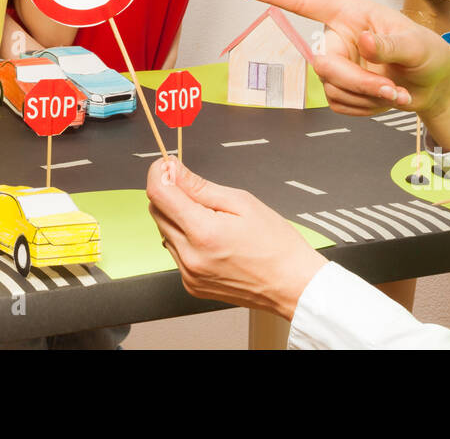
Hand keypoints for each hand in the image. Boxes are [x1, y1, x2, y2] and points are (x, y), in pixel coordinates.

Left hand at [146, 158, 326, 320]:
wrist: (292, 285)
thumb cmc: (276, 245)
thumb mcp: (242, 202)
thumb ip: (200, 186)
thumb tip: (172, 170)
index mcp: (203, 232)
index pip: (159, 193)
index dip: (159, 172)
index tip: (167, 164)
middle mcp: (190, 257)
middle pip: (157, 211)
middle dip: (170, 193)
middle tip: (197, 189)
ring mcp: (189, 274)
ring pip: (164, 231)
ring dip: (178, 217)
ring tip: (212, 218)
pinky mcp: (191, 284)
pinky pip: (175, 251)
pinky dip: (185, 239)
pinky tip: (211, 238)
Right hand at [236, 0, 449, 148]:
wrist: (434, 87)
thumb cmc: (428, 54)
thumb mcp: (416, 45)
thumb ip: (389, 44)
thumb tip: (364, 41)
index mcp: (349, 14)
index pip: (305, 2)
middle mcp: (337, 37)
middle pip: (322, 63)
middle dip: (356, 81)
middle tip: (390, 90)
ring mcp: (336, 64)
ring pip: (330, 87)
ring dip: (365, 97)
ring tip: (395, 93)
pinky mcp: (338, 89)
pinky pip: (338, 104)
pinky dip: (364, 107)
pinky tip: (384, 98)